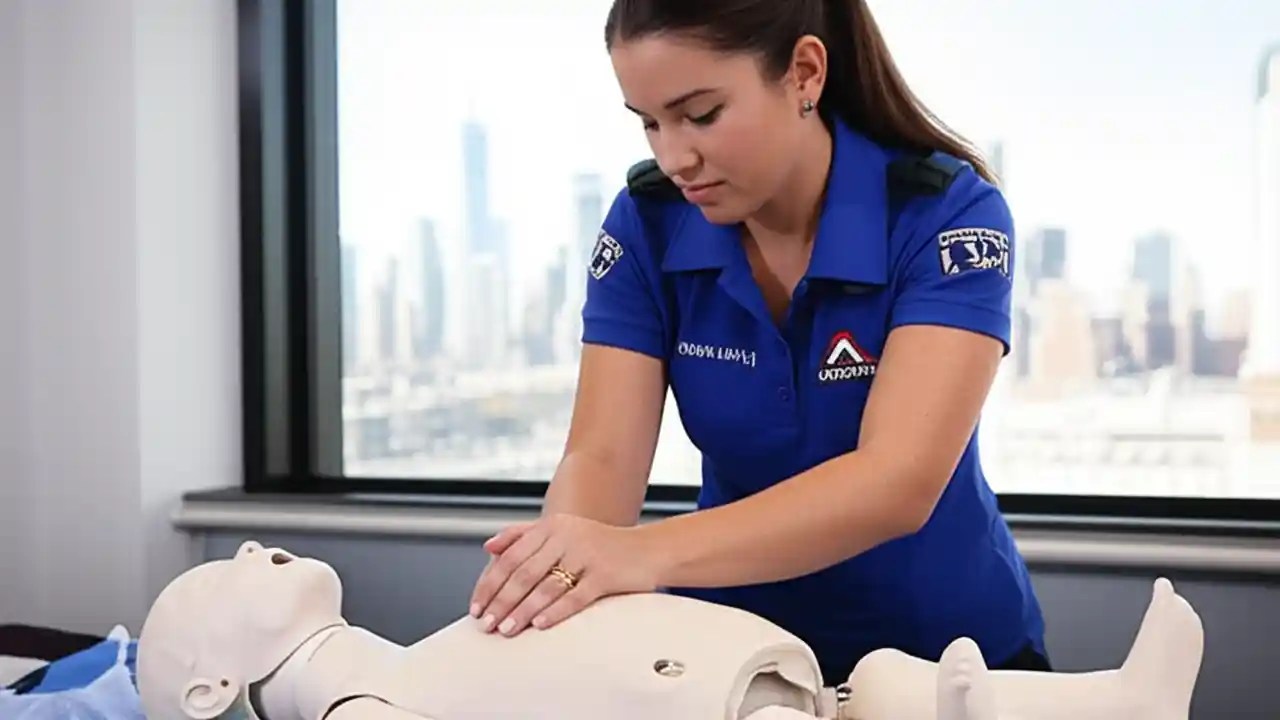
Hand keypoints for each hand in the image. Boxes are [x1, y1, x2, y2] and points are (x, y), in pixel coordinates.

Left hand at [468, 514, 659, 636]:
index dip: (490, 583)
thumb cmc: (599, 546)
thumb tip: (488, 547)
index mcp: (552, 526)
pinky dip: (554, 612)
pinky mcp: (605, 574)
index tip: (477, 605)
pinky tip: (539, 625)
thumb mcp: (561, 532)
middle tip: (486, 624)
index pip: (511, 556)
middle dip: (501, 601)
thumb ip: (523, 535)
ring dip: (522, 611)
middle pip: (524, 572)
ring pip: (545, 586)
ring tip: (506, 629)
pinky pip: (575, 596)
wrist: (647, 549)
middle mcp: (567, 536)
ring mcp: (587, 554)